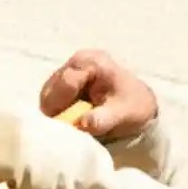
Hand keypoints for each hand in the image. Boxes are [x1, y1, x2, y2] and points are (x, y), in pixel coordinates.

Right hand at [40, 49, 157, 138]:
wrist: (139, 104)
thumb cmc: (132, 108)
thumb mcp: (122, 115)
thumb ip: (102, 120)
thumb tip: (82, 124)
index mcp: (92, 63)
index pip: (66, 83)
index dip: (61, 105)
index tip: (66, 125)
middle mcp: (77, 61)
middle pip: (51, 87)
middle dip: (55, 109)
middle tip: (66, 127)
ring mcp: (69, 68)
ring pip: (47, 93)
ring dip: (54, 110)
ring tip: (69, 123)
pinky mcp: (65, 79)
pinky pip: (50, 96)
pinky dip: (56, 109)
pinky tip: (69, 117)